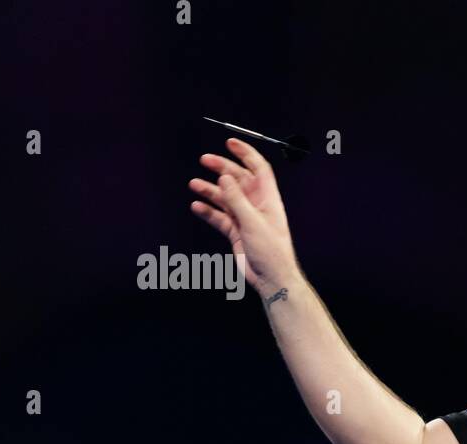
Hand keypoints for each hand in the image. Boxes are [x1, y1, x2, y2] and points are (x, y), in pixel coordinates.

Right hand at [189, 137, 298, 296]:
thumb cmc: (271, 252)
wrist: (271, 278)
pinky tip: (197, 206)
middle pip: (238, 180)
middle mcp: (256, 206)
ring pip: (226, 198)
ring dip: (211, 190)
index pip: (259, 169)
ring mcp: (245, 218)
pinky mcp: (236, 232)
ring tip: (194, 184)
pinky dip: (208, 211)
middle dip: (223, 168)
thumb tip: (226, 177)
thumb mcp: (253, 222)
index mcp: (268, 200)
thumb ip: (237, 199)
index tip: (230, 142)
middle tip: (205, 160)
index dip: (246, 154)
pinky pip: (219, 217)